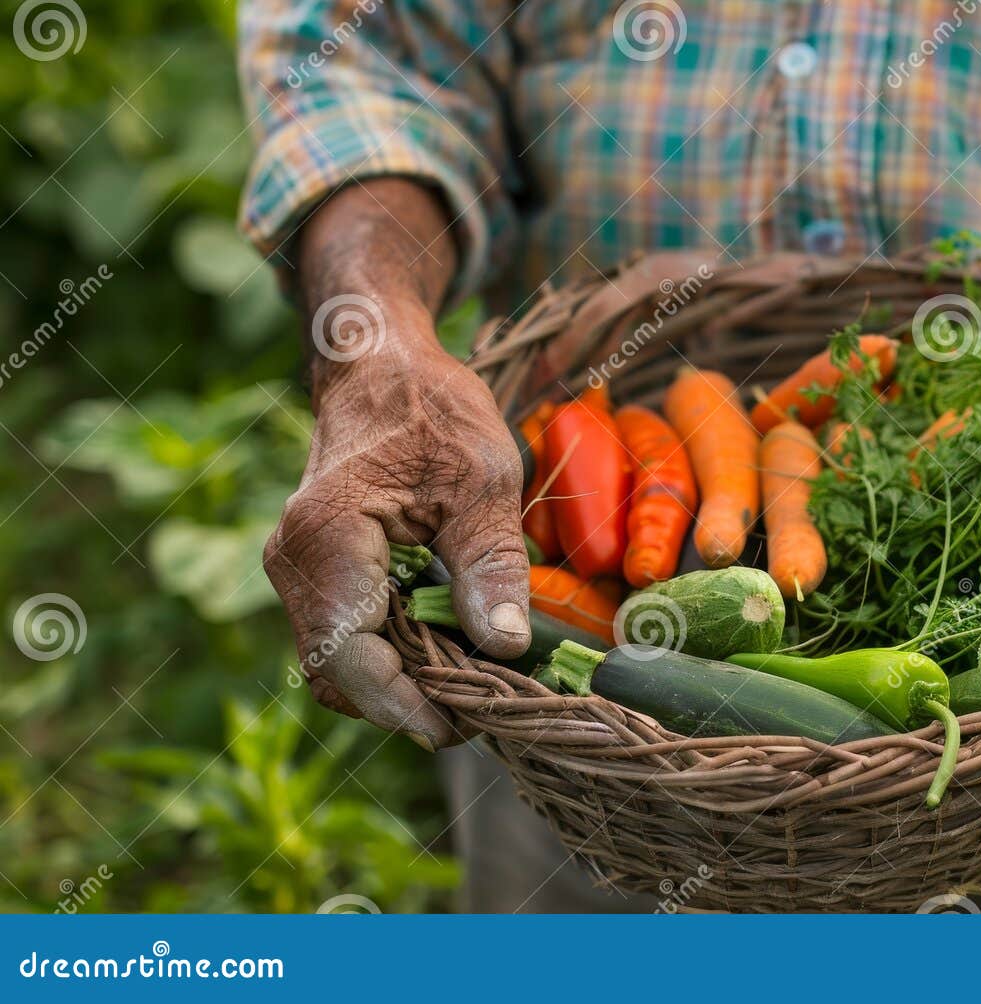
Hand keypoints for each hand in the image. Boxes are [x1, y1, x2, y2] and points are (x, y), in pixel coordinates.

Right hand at [264, 179, 529, 749]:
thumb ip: (491, 565)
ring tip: (475, 682)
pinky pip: (345, 639)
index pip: (350, 655)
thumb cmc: (432, 410)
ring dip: (403, 683)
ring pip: (340, 664)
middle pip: (342, 672)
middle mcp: (294, 563)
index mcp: (327, 538)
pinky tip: (449, 648)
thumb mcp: (484, 481)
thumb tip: (507, 647)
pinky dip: (394, 656)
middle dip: (410, 701)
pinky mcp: (313, 578)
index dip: (405, 704)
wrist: (381, 367)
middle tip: (485, 709)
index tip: (465, 724)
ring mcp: (296, 573)